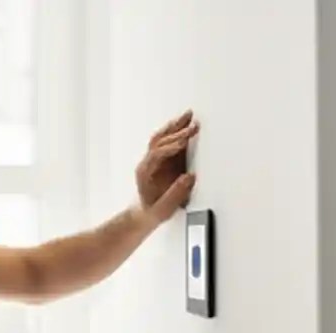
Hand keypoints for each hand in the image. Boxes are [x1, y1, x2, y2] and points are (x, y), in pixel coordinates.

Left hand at [136, 110, 198, 224]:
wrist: (143, 214)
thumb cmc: (151, 212)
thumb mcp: (163, 209)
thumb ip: (175, 194)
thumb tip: (188, 177)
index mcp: (145, 172)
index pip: (157, 154)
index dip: (171, 147)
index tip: (184, 142)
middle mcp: (147, 163)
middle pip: (159, 141)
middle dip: (176, 132)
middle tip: (193, 125)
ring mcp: (153, 159)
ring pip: (162, 137)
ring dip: (175, 126)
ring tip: (189, 115)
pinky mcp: (161, 159)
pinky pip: (167, 140)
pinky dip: (177, 131)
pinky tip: (186, 124)